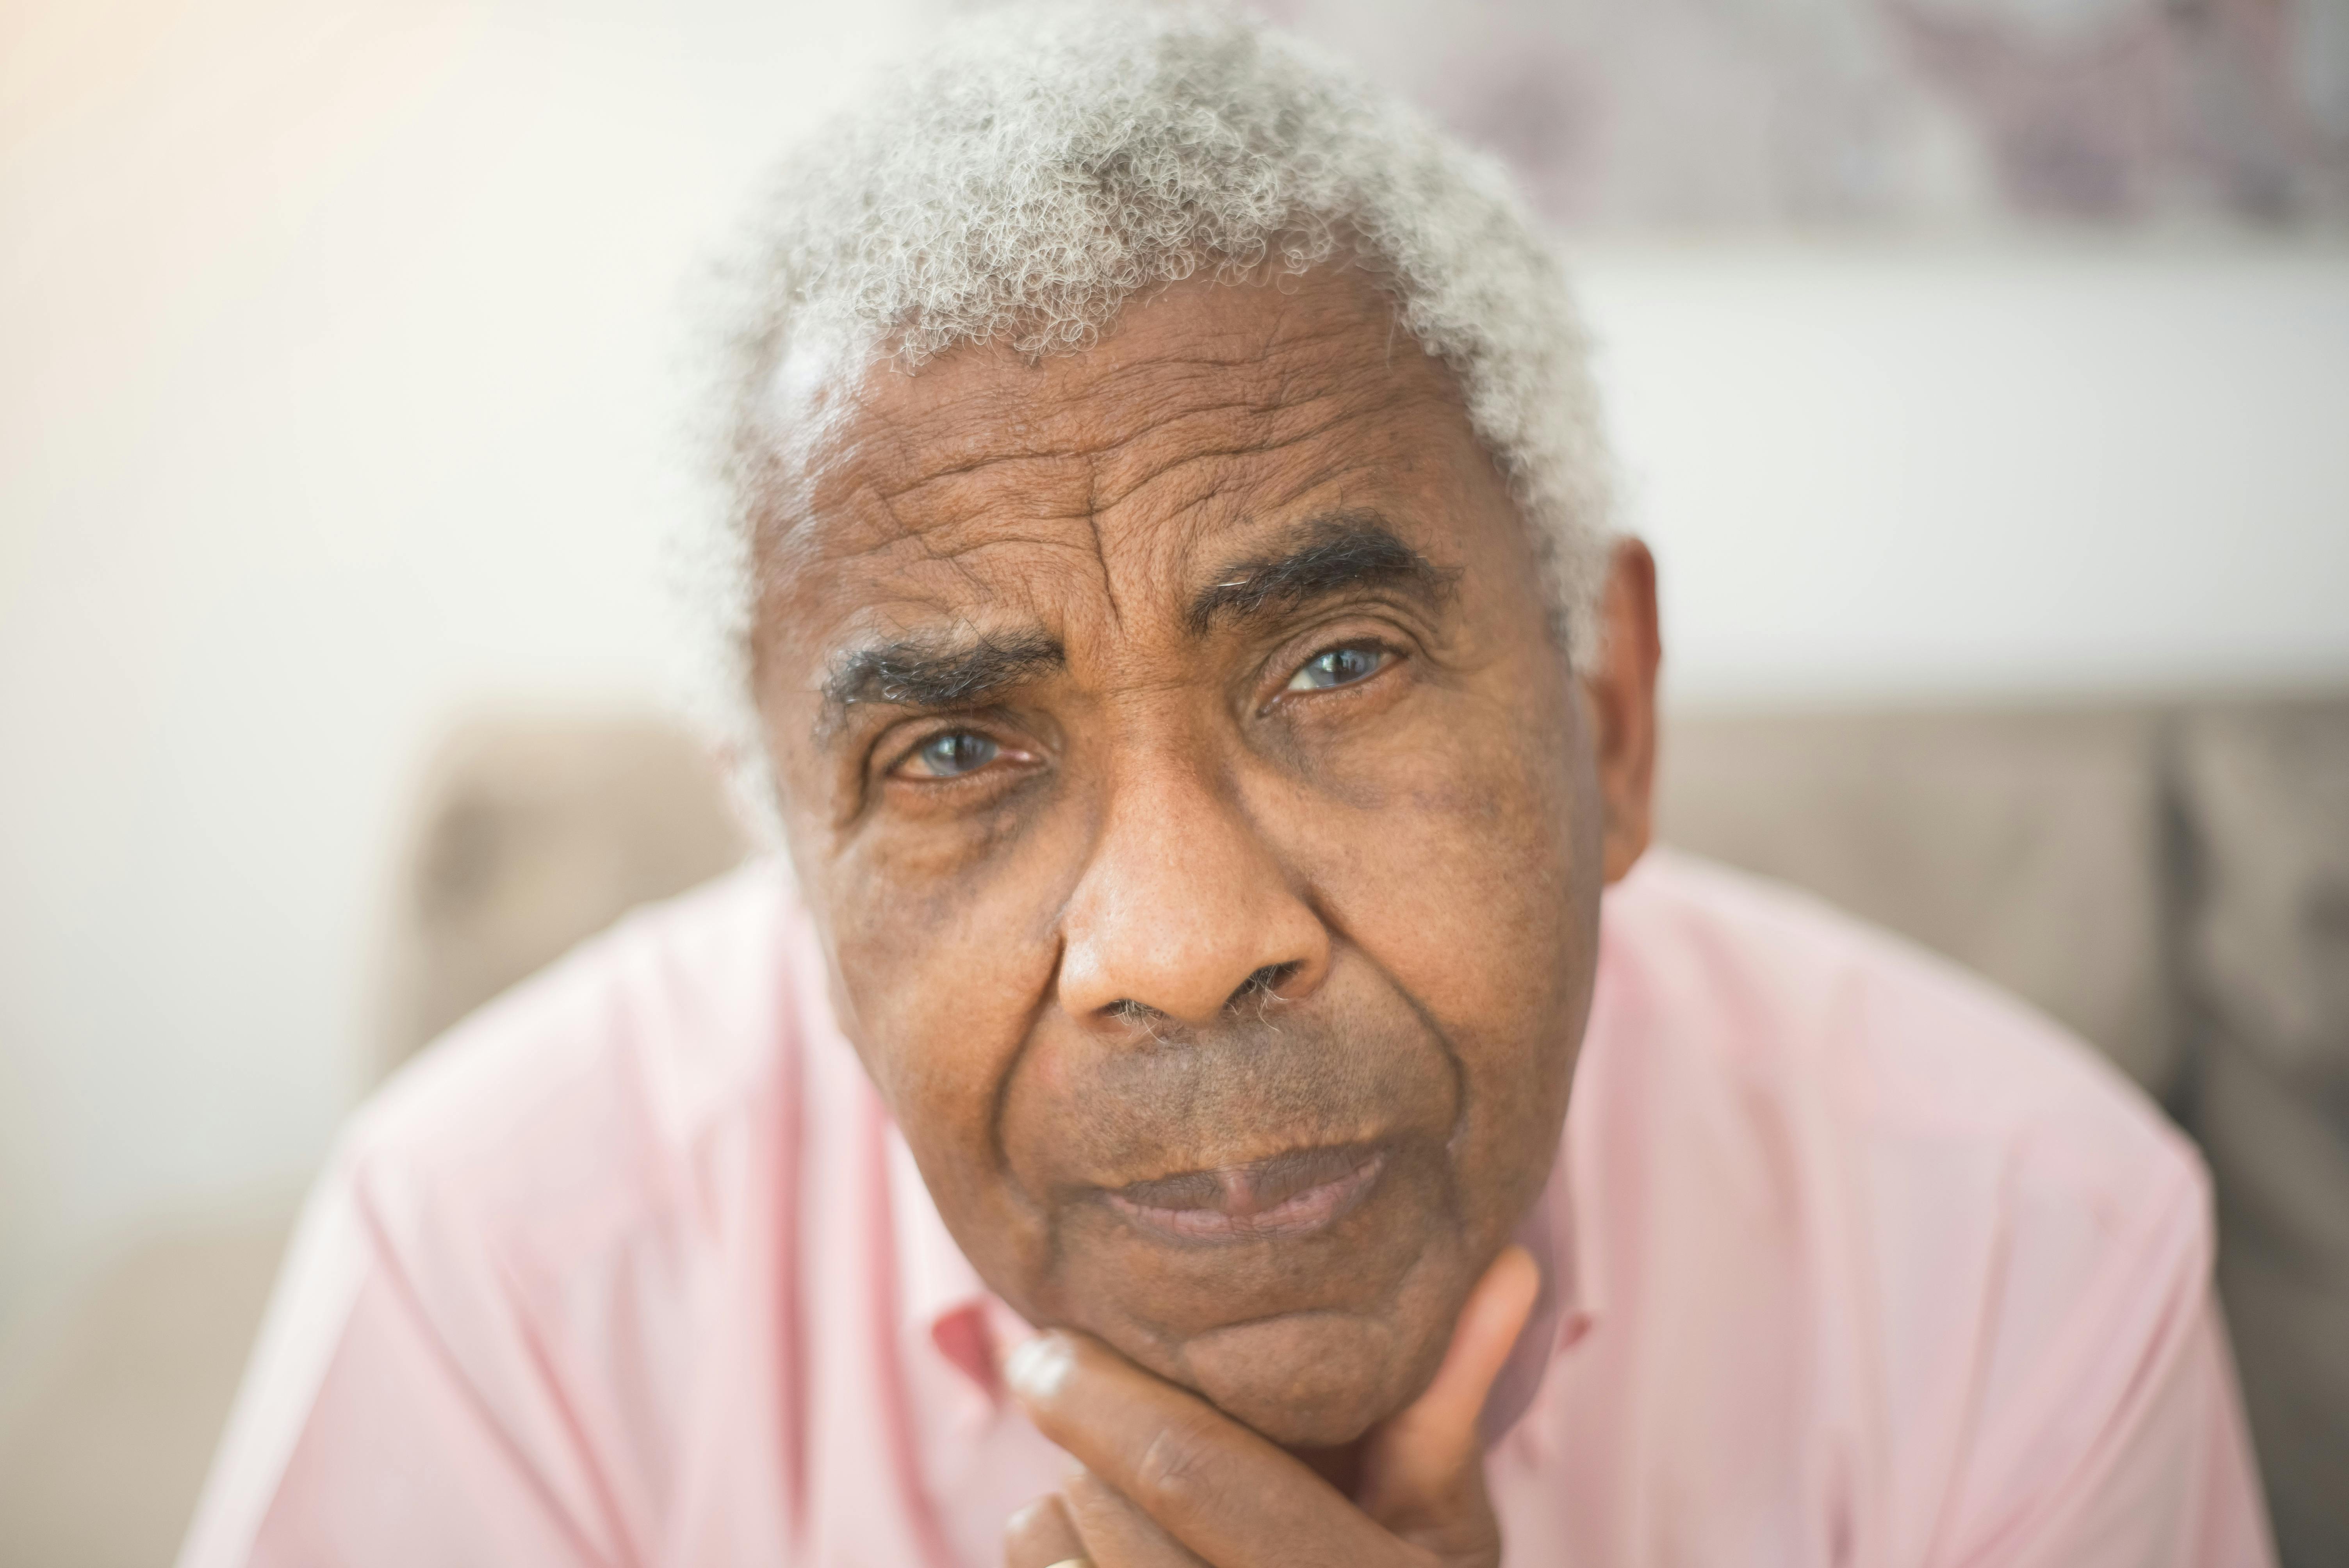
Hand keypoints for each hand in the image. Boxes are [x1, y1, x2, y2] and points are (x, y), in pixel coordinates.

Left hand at [1002, 1246, 1540, 1567]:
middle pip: (1111, 1507)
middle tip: (1101, 1402)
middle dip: (1097, 1444)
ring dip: (1066, 1505)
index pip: (1196, 1475)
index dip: (1108, 1400)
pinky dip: (1053, 1555)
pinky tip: (1105, 1549)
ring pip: (1057, 1554)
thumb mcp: (1440, 1514)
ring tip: (1120, 1490)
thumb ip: (1447, 1396)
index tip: (1045, 1340)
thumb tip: (1511, 1264)